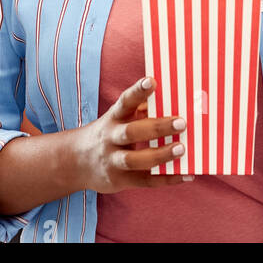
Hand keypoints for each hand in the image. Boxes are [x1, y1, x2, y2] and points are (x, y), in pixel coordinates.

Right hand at [71, 77, 191, 193]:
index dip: (138, 91)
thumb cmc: (108, 134)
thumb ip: (140, 110)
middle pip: (131, 132)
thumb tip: (171, 101)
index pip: (125, 102)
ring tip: (181, 149)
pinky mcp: (119, 180)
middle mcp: (110, 138)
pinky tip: (186, 175)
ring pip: (135, 160)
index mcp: (113, 118)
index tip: (152, 81)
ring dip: (160, 155)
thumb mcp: (117, 119)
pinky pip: (145, 181)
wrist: (76, 163)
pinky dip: (167, 179)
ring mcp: (113, 161)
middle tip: (181, 123)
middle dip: (157, 127)